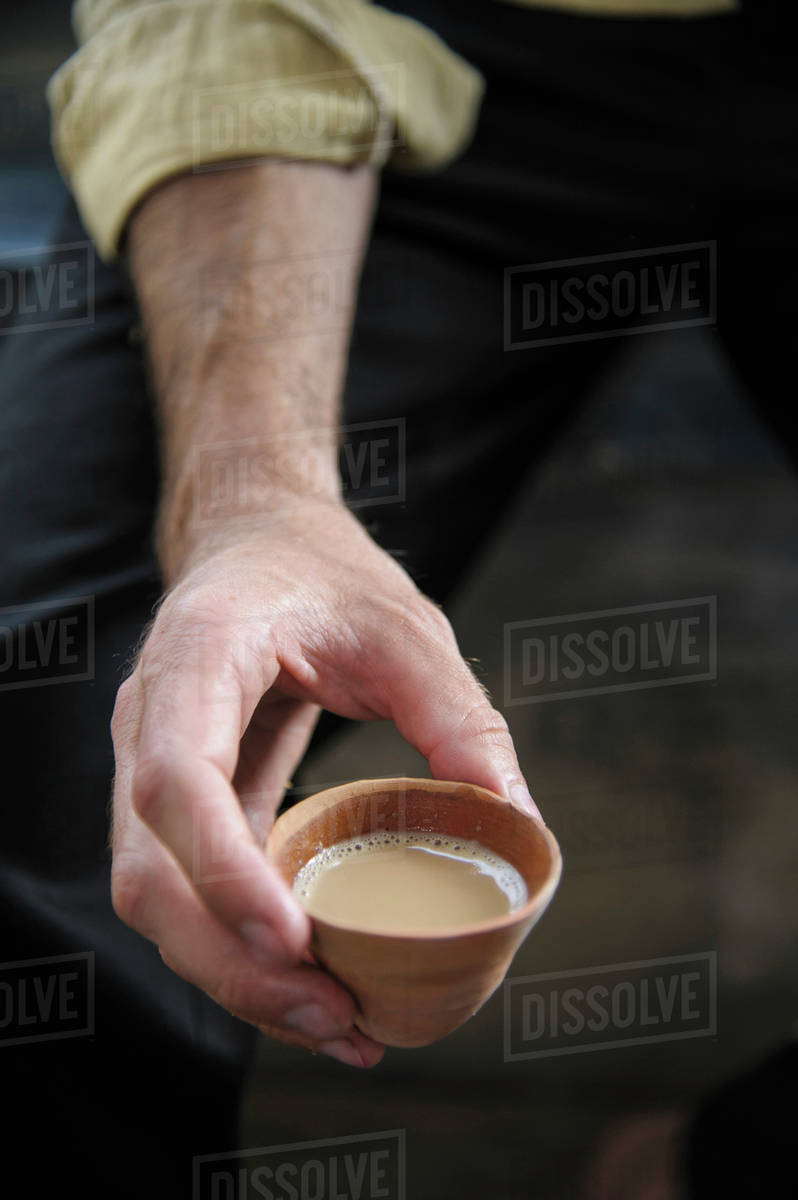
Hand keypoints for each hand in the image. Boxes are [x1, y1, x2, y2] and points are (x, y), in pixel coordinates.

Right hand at [110, 497, 539, 1066]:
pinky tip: (314, 990)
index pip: (175, 777)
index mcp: (197, 655)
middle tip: (334, 1012)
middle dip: (231, 960)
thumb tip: (519, 822)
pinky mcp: (184, 807)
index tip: (295, 937)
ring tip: (338, 1024)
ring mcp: (154, 767)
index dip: (222, 868)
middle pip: (150, 871)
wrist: (258, 544)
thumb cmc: (322, 570)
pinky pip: (193, 893)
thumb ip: (456, 714)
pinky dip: (244, 952)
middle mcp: (150, 720)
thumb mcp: (403, 625)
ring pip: (160, 902)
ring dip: (236, 977)